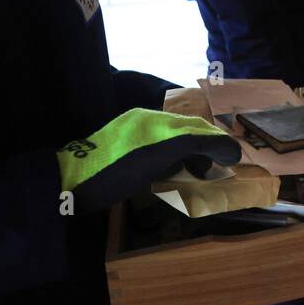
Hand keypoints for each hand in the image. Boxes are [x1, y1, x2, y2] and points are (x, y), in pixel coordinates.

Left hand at [57, 109, 240, 213]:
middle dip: (210, 142)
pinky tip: (178, 164)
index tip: (237, 157)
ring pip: (176, 132)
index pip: (196, 130)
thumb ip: (185, 151)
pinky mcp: (126, 137)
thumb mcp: (151, 166)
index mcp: (153, 124)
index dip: (219, 143)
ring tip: (204, 167)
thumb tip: (216, 153)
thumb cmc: (108, 178)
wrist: (67, 184)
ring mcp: (134, 128)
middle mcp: (146, 120)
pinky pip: (161, 137)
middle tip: (226, 161)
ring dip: (195, 146)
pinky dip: (177, 149)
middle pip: (188, 128)